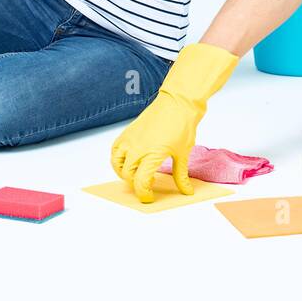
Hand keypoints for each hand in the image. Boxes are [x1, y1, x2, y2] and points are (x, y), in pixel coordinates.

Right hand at [110, 43, 238, 202]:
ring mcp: (130, 140)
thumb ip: (181, 175)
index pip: (140, 182)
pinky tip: (130, 160)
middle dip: (136, 184)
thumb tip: (186, 191)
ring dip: (124, 172)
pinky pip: (115, 150)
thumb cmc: (182, 126)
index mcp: (151, 155)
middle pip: (127, 175)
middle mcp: (137, 148)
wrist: (178, 103)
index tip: (149, 197)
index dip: (144, 194)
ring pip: (116, 164)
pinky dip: (118, 159)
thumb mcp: (183, 153)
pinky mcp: (127, 132)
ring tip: (137, 173)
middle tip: (148, 184)